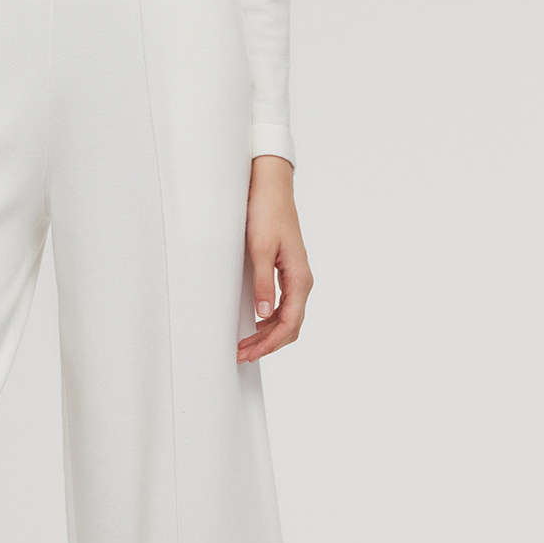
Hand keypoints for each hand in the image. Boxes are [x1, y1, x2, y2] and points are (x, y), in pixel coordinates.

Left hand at [238, 154, 312, 362]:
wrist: (271, 188)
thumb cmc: (266, 213)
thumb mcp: (259, 250)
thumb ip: (263, 284)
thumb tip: (263, 316)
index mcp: (300, 278)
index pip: (289, 323)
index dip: (269, 343)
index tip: (248, 354)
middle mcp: (302, 281)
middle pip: (291, 326)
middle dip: (267, 344)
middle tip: (241, 355)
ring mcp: (296, 277)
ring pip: (288, 318)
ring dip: (268, 335)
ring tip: (245, 346)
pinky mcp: (287, 272)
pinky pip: (284, 306)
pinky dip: (270, 321)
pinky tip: (255, 325)